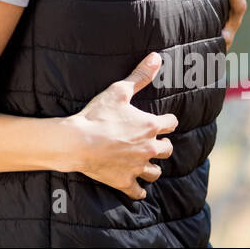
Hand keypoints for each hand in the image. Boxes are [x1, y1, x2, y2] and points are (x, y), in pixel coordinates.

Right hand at [66, 52, 176, 200]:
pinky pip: (138, 191)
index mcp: (150, 126)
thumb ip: (140, 75)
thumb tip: (157, 57)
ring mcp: (137, 167)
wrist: (78, 142)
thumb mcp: (118, 91)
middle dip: (162, 145)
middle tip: (154, 142)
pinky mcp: (124, 181)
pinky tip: (137, 187)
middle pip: (167, 150)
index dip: (167, 121)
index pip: (171, 123)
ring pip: (155, 172)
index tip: (162, 121)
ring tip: (147, 163)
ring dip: (153, 167)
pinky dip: (138, 190)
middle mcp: (148, 148)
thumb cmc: (98, 115)